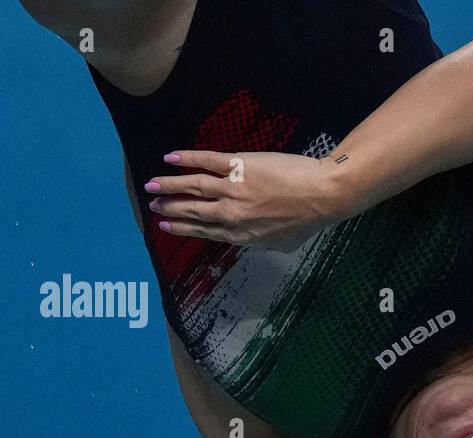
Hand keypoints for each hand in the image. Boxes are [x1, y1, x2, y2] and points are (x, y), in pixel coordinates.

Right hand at [143, 150, 349, 251]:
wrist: (321, 194)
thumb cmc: (308, 220)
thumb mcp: (282, 243)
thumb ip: (260, 241)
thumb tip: (250, 238)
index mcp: (241, 235)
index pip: (205, 230)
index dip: (183, 228)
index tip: (165, 225)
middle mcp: (231, 214)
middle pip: (194, 210)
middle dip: (170, 208)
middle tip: (152, 205)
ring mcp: (232, 189)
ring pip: (192, 187)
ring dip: (169, 186)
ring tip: (151, 186)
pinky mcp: (237, 165)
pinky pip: (205, 161)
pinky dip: (186, 159)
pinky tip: (169, 158)